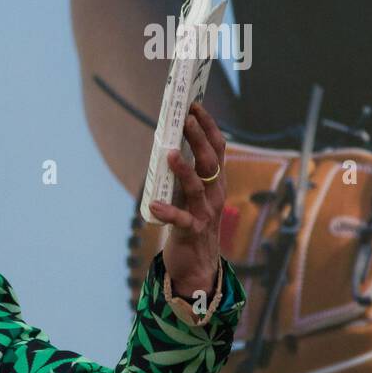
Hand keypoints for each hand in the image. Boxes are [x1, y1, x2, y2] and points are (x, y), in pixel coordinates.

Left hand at [150, 101, 225, 298]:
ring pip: (197, 187)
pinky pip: (180, 221)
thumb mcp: (189, 195)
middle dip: (199, 139)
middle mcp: (214, 195)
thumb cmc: (189, 224)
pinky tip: (154, 206)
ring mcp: (205, 214)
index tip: (195, 106)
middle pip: (211, 162)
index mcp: (215, 183)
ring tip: (171, 153)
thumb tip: (167, 146)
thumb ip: (184, 174)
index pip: (218, 149)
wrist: (198, 266)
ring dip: (184, 169)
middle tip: (186, 119)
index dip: (208, 126)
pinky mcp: (192, 232)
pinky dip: (168, 212)